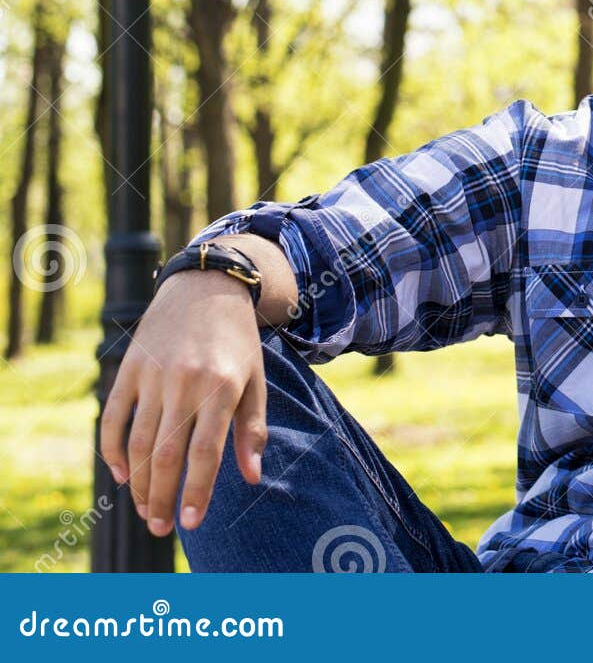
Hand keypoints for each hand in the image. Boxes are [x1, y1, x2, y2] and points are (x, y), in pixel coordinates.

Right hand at [99, 269, 269, 535]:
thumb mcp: (255, 380)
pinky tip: (123, 476)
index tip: (191, 523)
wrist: (206, 289)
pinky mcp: (129, 369)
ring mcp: (153, 376)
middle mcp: (185, 383)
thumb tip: (252, 478)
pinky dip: (113, 451)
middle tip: (161, 528)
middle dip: (162, 497)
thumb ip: (252, 430)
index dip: (196, 492)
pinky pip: (113, 418)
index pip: (205, 453)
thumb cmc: (237, 342)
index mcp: (221, 388)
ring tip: (146, 509)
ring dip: (139, 482)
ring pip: (139, 442)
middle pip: (167, 455)